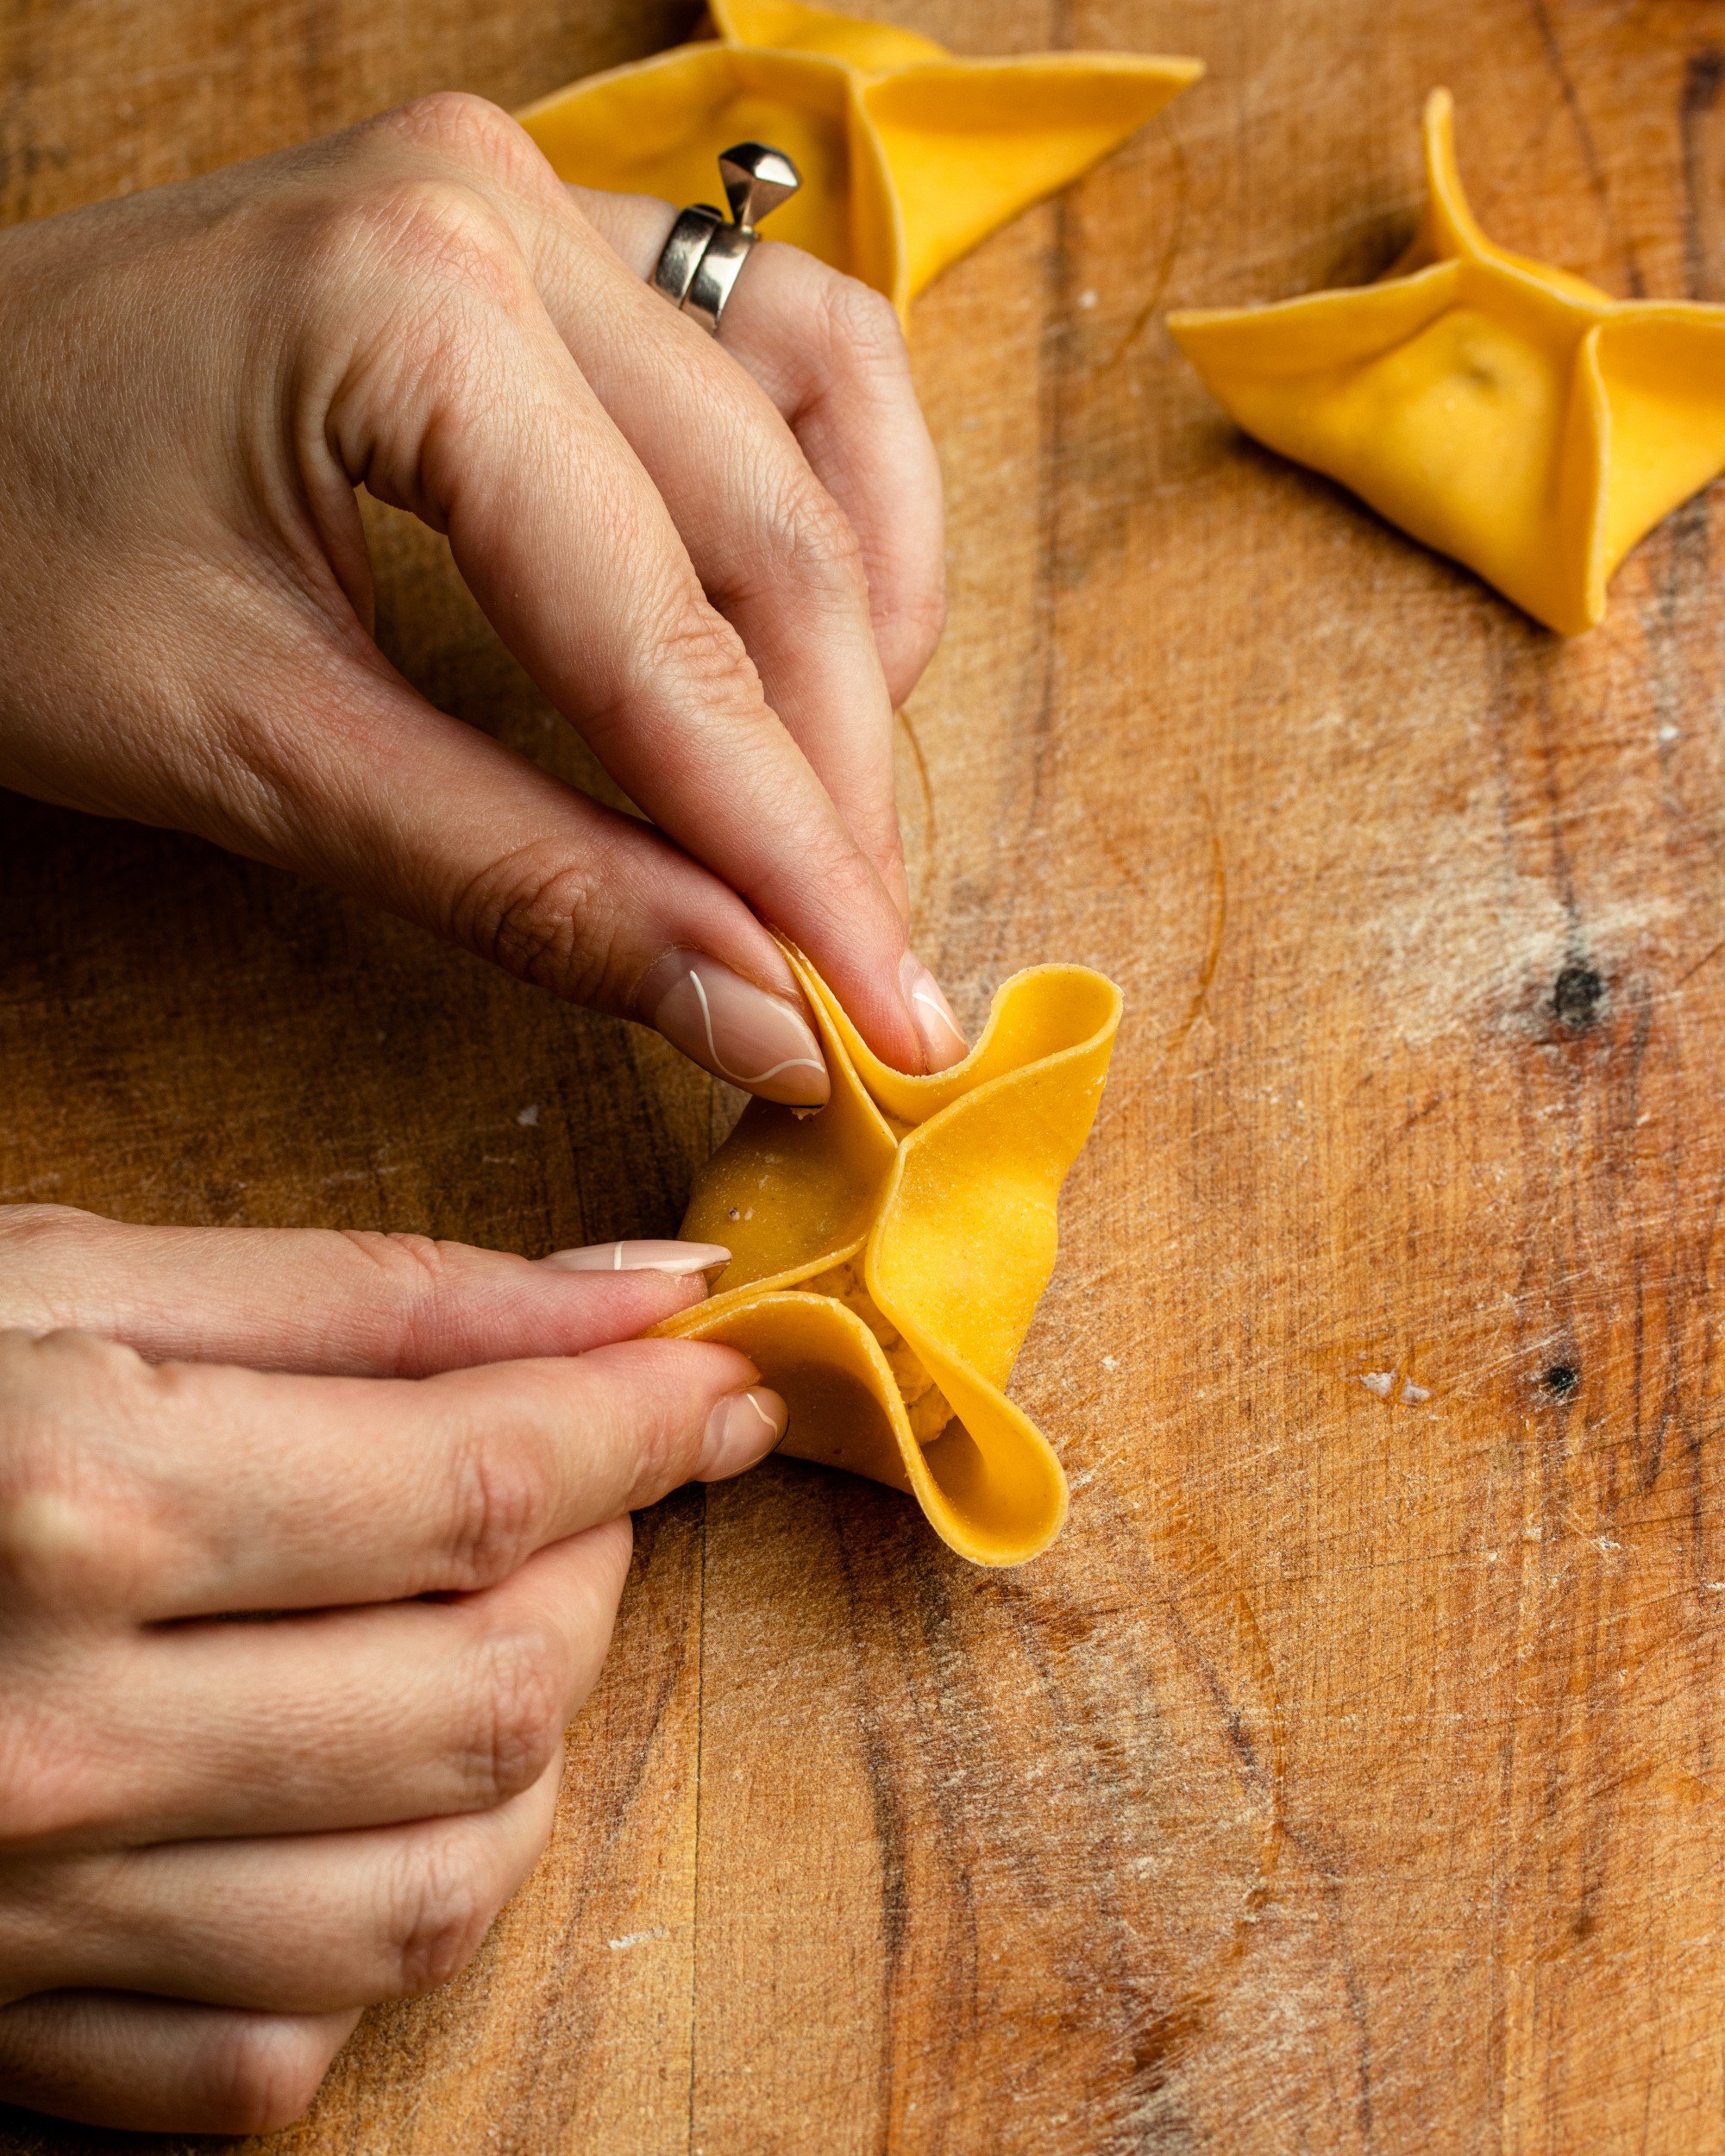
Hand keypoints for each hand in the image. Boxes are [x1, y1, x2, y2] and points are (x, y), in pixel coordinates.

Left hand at [0, 92, 965, 1105]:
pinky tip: (803, 637)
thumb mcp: (252, 752)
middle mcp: (502, 209)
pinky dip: (816, 505)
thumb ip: (526, 878)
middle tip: (863, 961)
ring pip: (813, 417)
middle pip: (776, 534)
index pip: (672, 641)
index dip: (794, 860)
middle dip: (832, 778)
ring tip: (835, 802)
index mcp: (412, 307)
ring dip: (857, 620)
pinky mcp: (532, 240)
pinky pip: (764, 350)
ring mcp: (527, 202)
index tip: (880, 1019)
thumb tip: (748, 1007)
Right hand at [0, 1204, 782, 2132]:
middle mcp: (59, 1742)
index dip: (645, 1422)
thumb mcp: (60, 1280)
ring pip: (432, 1890)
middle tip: (586, 1479)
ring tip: (483, 1616)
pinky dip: (370, 1918)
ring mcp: (30, 1925)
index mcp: (77, 1507)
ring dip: (519, 1741)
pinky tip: (336, 1787)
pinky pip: (280, 2047)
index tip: (724, 1375)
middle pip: (496, 1695)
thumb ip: (370, 1297)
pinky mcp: (0, 2045)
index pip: (485, 1481)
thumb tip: (632, 1299)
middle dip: (600, 1571)